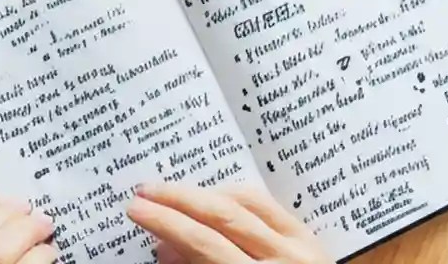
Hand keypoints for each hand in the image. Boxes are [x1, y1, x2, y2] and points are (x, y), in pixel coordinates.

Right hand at [127, 183, 333, 263]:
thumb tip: (166, 250)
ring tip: (170, 192)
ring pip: (245, 202)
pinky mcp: (311, 238)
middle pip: (222, 216)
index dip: (167, 223)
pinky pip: (266, 204)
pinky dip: (234, 195)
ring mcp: (302, 247)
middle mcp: (283, 261)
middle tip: (142, 191)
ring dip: (202, 193)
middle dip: (177, 199)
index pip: (203, 244)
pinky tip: (211, 197)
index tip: (136, 209)